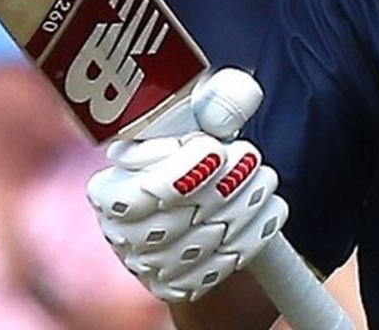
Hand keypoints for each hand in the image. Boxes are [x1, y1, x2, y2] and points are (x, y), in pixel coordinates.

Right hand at [86, 70, 285, 302]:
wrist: (196, 213)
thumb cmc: (191, 157)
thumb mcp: (192, 126)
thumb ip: (210, 106)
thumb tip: (237, 93)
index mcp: (109, 192)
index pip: (138, 191)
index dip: (181, 171)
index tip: (216, 148)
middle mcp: (123, 235)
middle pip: (176, 218)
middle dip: (223, 184)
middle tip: (251, 156)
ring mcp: (151, 266)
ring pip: (204, 244)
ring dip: (244, 207)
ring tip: (265, 179)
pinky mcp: (180, 285)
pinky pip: (221, 267)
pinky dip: (253, 237)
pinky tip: (269, 209)